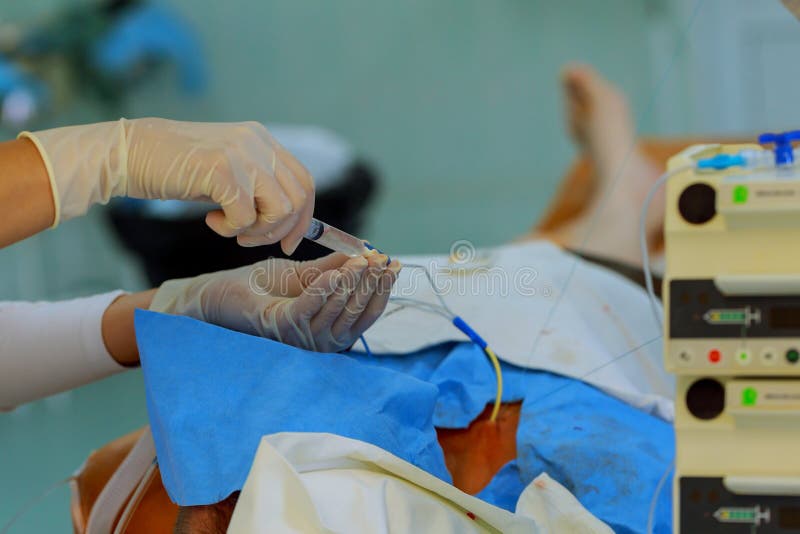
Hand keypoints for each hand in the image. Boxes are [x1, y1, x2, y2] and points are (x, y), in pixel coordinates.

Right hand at [22, 118, 313, 253]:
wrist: (129, 153)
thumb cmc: (176, 169)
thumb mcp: (227, 172)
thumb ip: (257, 187)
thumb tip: (290, 222)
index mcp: (262, 140)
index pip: (304, 182)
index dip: (303, 218)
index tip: (288, 242)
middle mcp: (257, 142)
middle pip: (298, 198)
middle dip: (279, 231)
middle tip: (248, 240)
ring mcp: (241, 153)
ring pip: (280, 209)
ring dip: (257, 231)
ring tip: (230, 229)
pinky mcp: (222, 169)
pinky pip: (247, 216)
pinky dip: (231, 229)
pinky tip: (210, 220)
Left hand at [149, 253, 400, 351]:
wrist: (215, 293)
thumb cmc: (258, 287)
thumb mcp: (302, 274)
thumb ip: (332, 269)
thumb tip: (367, 255)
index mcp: (327, 330)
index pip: (365, 313)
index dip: (381, 289)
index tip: (395, 264)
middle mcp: (316, 341)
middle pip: (355, 314)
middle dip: (372, 285)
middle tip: (382, 260)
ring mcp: (298, 338)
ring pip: (336, 311)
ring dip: (353, 284)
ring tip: (364, 261)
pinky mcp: (278, 326)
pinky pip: (309, 307)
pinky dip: (325, 289)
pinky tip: (338, 272)